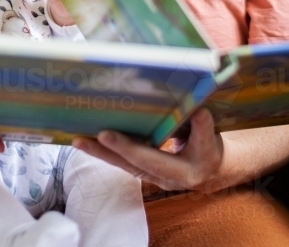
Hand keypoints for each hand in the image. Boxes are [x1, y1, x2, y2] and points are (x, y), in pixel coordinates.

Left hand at [72, 108, 223, 192]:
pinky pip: (123, 162)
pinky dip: (105, 151)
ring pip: (123, 165)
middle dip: (110, 151)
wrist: (210, 169)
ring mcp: (152, 176)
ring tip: (78, 140)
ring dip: (100, 152)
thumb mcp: (210, 138)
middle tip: (87, 137)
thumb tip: (196, 109)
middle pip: (133, 165)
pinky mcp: (143, 170)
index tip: (108, 135)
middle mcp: (164, 179)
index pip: (153, 159)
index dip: (130, 147)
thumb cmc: (209, 148)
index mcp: (184, 172)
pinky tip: (88, 140)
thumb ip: (202, 126)